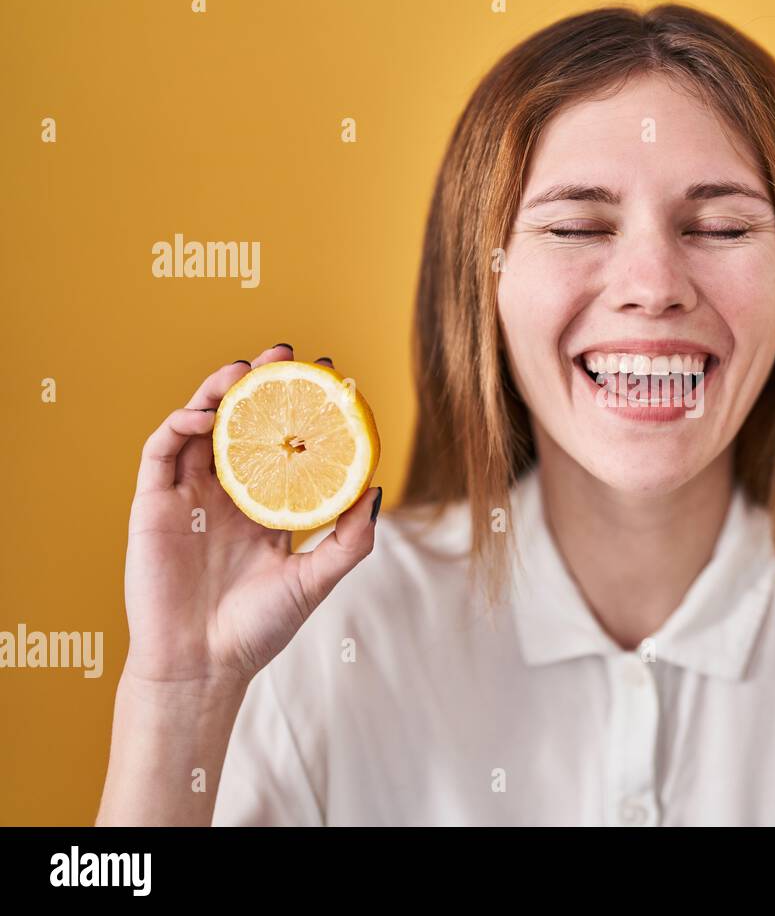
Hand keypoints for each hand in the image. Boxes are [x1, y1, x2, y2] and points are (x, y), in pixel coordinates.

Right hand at [123, 344, 380, 692]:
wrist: (204, 666)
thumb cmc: (259, 628)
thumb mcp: (316, 577)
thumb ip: (349, 538)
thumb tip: (377, 487)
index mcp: (263, 507)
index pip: (281, 442)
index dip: (299, 408)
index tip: (328, 379)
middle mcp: (224, 495)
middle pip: (239, 422)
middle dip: (260, 383)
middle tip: (286, 354)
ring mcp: (186, 497)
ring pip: (198, 425)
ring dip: (217, 391)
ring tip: (245, 368)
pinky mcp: (152, 505)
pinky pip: (161, 451)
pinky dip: (179, 424)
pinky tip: (205, 414)